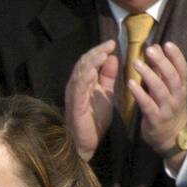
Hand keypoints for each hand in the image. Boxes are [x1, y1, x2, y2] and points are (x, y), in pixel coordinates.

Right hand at [65, 39, 118, 160]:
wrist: (87, 143)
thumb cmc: (94, 120)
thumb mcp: (106, 94)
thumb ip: (108, 77)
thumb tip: (112, 57)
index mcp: (83, 82)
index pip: (89, 61)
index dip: (100, 51)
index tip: (113, 43)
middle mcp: (76, 85)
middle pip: (84, 63)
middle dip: (96, 52)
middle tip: (110, 44)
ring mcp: (73, 95)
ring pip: (80, 73)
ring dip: (91, 62)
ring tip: (103, 54)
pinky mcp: (74, 106)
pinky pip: (78, 89)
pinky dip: (84, 79)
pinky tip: (92, 71)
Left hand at [127, 42, 186, 160]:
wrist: (172, 138)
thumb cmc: (170, 110)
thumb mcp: (172, 91)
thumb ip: (164, 73)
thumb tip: (157, 50)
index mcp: (182, 88)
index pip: (182, 69)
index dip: (176, 56)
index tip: (167, 44)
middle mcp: (177, 96)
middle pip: (171, 76)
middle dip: (161, 62)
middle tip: (150, 49)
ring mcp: (167, 108)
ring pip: (159, 89)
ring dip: (148, 75)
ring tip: (136, 63)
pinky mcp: (155, 119)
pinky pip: (147, 105)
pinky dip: (139, 94)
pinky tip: (130, 84)